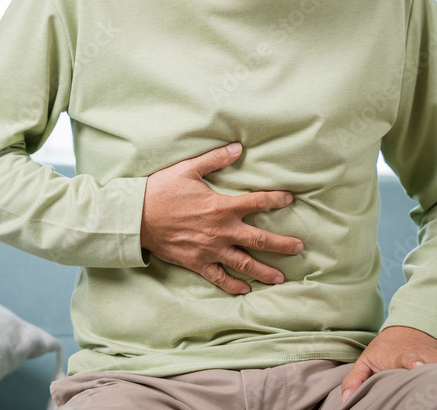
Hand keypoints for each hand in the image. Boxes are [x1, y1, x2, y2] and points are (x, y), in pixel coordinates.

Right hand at [140, 141, 302, 294]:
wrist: (136, 218)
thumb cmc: (161, 191)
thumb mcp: (187, 169)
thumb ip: (215, 159)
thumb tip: (238, 148)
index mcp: (221, 206)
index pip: (257, 202)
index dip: (276, 199)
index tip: (289, 198)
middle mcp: (221, 231)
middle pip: (259, 240)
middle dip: (282, 244)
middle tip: (300, 247)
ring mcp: (210, 250)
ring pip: (244, 263)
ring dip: (265, 271)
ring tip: (281, 277)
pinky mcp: (197, 263)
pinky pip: (219, 278)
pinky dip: (233, 285)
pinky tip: (245, 289)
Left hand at [340, 326, 436, 402]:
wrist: (411, 328)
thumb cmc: (386, 350)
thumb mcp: (366, 360)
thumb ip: (355, 379)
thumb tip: (346, 401)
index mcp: (402, 356)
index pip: (408, 358)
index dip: (413, 361)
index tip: (417, 365)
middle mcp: (425, 357)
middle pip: (436, 365)